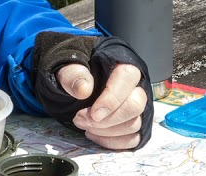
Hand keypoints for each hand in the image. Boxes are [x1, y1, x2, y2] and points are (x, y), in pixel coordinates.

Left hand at [32, 33, 154, 149]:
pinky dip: (113, 142)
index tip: (93, 114)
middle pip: (135, 105)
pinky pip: (132, 139)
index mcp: (122, 63)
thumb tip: (84, 89)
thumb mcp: (66, 66)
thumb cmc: (75, 72)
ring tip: (84, 125)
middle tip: (81, 120)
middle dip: (108, 119)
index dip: (112, 99)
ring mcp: (138, 106)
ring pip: (134, 124)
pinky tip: (93, 135)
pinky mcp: (135, 124)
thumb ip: (72, 73)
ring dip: (107, 131)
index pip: (126, 79)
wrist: (75, 83)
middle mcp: (136, 85)